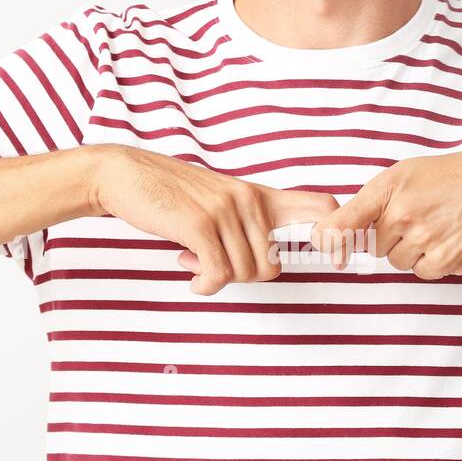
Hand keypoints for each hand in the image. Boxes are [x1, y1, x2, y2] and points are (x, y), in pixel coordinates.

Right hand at [92, 144, 339, 294]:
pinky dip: (204, 285)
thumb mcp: (221, 200)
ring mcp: (226, 210)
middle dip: (242, 277)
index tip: (333, 259)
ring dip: (215, 278)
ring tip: (194, 259)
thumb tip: (270, 262)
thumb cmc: (172, 194)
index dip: (336, 237)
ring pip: (244, 273)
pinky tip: (189, 272)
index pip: (321, 207)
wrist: (125, 175)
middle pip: (271, 267)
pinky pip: (218, 275)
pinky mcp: (200, 225)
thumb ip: (249, 222)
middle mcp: (249, 200)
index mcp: (260, 195)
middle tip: (213, 263)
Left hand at [310, 147, 461, 278]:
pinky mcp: (446, 259)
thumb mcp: (414, 172)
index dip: (329, 239)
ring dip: (415, 252)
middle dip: (392, 238)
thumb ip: (379, 200)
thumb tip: (347, 232)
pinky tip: (453, 239)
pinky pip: (423, 273)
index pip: (346, 220)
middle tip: (423, 217)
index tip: (321, 248)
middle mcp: (403, 213)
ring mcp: (425, 238)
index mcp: (391, 186)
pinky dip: (435, 262)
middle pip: (375, 246)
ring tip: (442, 225)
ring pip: (398, 262)